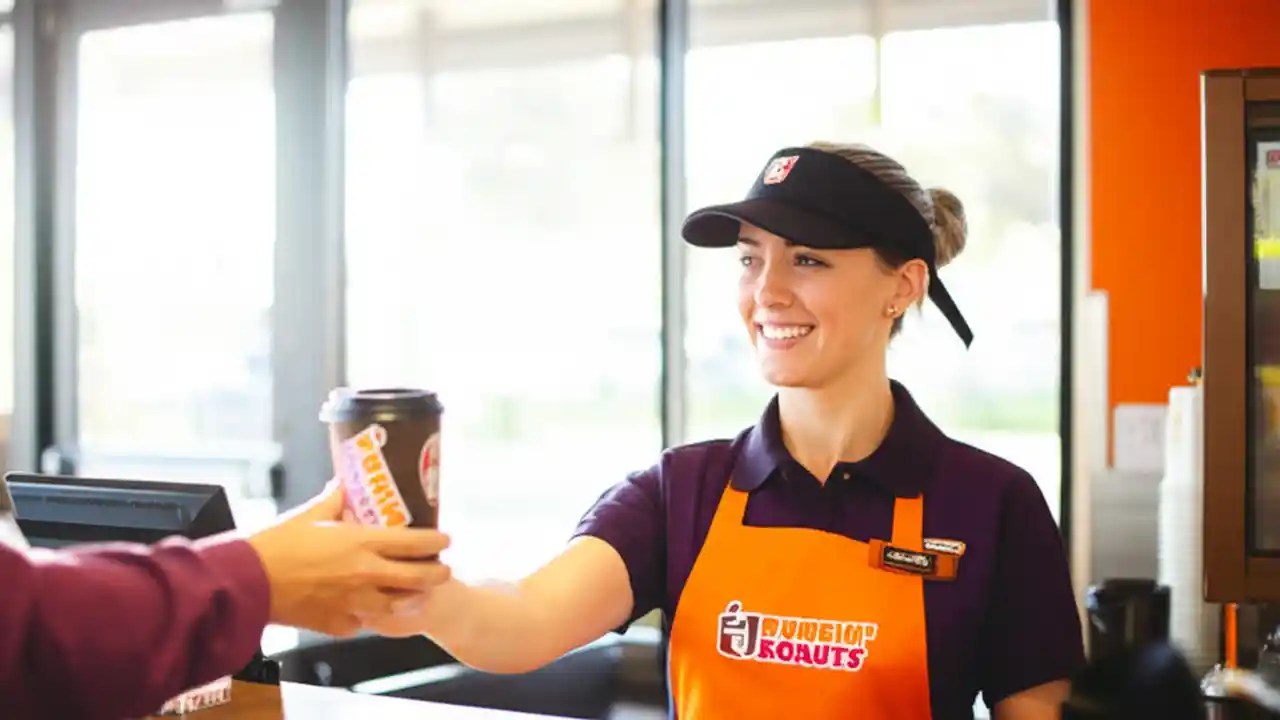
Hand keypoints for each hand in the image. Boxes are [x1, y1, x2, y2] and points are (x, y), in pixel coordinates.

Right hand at [246, 481, 451, 636]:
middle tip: (444, 569)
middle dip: (437, 573)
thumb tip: (343, 484)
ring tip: (417, 592)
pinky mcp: (340, 625)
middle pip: (418, 577)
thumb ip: (334, 500)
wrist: (249, 583)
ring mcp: (355, 603)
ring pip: (398, 605)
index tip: (446, 539)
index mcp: (362, 542)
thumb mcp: (309, 515)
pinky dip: (370, 614)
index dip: (436, 540)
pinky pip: (364, 621)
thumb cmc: (276, 545)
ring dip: (411, 597)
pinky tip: (370, 607)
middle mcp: (365, 574)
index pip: (414, 542)